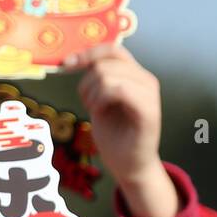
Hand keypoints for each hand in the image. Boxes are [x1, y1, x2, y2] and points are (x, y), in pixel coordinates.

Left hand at [65, 43, 177, 216]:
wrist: (130, 166)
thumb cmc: (115, 136)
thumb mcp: (100, 99)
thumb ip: (97, 77)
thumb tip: (74, 57)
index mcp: (136, 75)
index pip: (112, 50)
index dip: (87, 53)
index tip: (66, 65)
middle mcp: (146, 80)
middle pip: (105, 63)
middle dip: (86, 84)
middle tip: (88, 104)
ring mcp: (150, 95)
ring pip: (107, 76)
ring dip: (92, 95)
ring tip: (96, 111)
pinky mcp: (149, 112)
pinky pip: (120, 90)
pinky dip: (101, 101)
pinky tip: (101, 113)